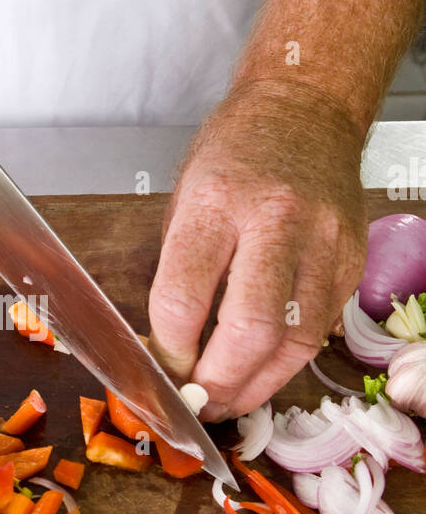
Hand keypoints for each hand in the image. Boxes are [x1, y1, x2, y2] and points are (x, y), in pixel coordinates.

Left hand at [148, 81, 367, 420]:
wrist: (306, 110)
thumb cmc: (233, 156)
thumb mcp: (184, 200)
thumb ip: (177, 275)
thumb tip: (167, 353)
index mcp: (216, 202)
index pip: (184, 299)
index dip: (169, 351)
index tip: (161, 370)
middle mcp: (276, 220)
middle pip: (249, 330)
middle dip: (218, 383)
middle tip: (197, 404)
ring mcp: (323, 242)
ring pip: (294, 342)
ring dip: (256, 386)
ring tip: (228, 401)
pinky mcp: (351, 261)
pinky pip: (318, 330)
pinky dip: (285, 361)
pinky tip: (260, 371)